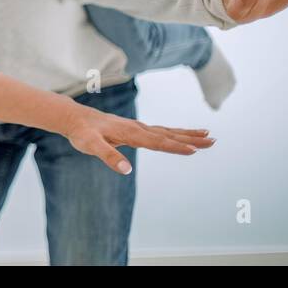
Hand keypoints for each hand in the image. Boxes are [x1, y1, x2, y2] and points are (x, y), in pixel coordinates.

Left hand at [64, 109, 214, 173]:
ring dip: (187, 134)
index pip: (157, 142)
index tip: (195, 150)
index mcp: (130, 133)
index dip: (176, 147)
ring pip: (167, 131)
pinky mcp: (134, 129)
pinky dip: (173, 133)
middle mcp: (137, 128)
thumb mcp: (90, 145)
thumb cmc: (81, 132)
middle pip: (169, 135)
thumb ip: (108, 156)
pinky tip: (180, 136)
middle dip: (191, 139)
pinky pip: (159, 131)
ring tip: (207, 135)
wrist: (74, 117)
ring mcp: (137, 128)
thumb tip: (127, 170)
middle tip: (213, 141)